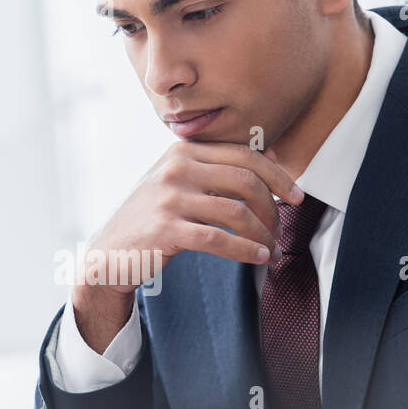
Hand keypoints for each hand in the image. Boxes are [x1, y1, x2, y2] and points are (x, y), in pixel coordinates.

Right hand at [72, 140, 303, 351]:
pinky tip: (258, 257)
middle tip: (283, 229)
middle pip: (246, 182)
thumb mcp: (178, 181)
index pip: (245, 155)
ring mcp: (170, 198)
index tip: (297, 196)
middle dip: (273, 209)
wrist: (110, 251)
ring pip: (237, 212)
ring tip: (272, 251)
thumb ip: (215, 169)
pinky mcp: (166, 229)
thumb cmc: (151, 218)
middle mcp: (177, 168)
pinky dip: (246, 250)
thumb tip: (272, 163)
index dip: (278, 176)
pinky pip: (219, 239)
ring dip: (264, 235)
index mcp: (184, 150)